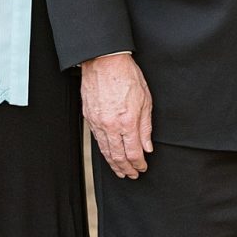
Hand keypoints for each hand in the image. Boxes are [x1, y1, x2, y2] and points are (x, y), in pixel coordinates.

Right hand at [80, 52, 152, 177]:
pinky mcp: (89, 118)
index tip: (143, 168)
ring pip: (105, 151)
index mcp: (128, 121)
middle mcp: (111, 125)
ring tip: (120, 171)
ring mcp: (98, 123)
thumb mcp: (145, 99)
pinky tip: (109, 155)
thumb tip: (147, 146)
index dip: (139, 164)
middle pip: (118, 156)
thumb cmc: (127, 76)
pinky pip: (97, 140)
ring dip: (113, 164)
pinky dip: (104, 151)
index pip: (134, 152)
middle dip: (126, 169)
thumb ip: (146, 126)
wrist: (104, 61)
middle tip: (132, 175)